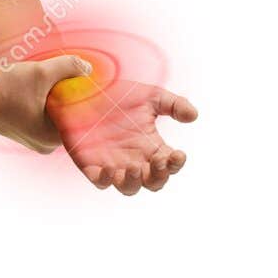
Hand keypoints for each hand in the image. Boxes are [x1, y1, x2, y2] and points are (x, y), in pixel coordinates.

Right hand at [0, 54, 91, 153]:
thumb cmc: (5, 88)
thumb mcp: (41, 72)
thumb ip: (68, 67)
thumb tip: (88, 68)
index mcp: (52, 138)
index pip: (81, 120)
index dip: (86, 100)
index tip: (86, 83)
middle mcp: (44, 145)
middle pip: (68, 118)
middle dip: (70, 98)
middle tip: (70, 78)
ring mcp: (32, 140)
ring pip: (55, 117)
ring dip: (56, 99)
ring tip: (52, 82)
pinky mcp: (22, 132)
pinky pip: (42, 118)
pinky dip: (44, 104)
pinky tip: (39, 88)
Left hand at [47, 75, 197, 194]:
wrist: (84, 90)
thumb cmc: (118, 94)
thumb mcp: (149, 96)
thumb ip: (172, 104)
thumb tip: (194, 115)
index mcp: (151, 147)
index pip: (169, 164)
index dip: (175, 163)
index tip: (178, 154)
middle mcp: (135, 160)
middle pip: (153, 181)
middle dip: (158, 175)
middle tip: (159, 161)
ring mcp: (114, 165)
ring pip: (128, 187)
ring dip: (133, 181)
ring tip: (133, 167)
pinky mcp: (91, 165)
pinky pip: (100, 181)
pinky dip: (105, 179)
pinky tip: (110, 169)